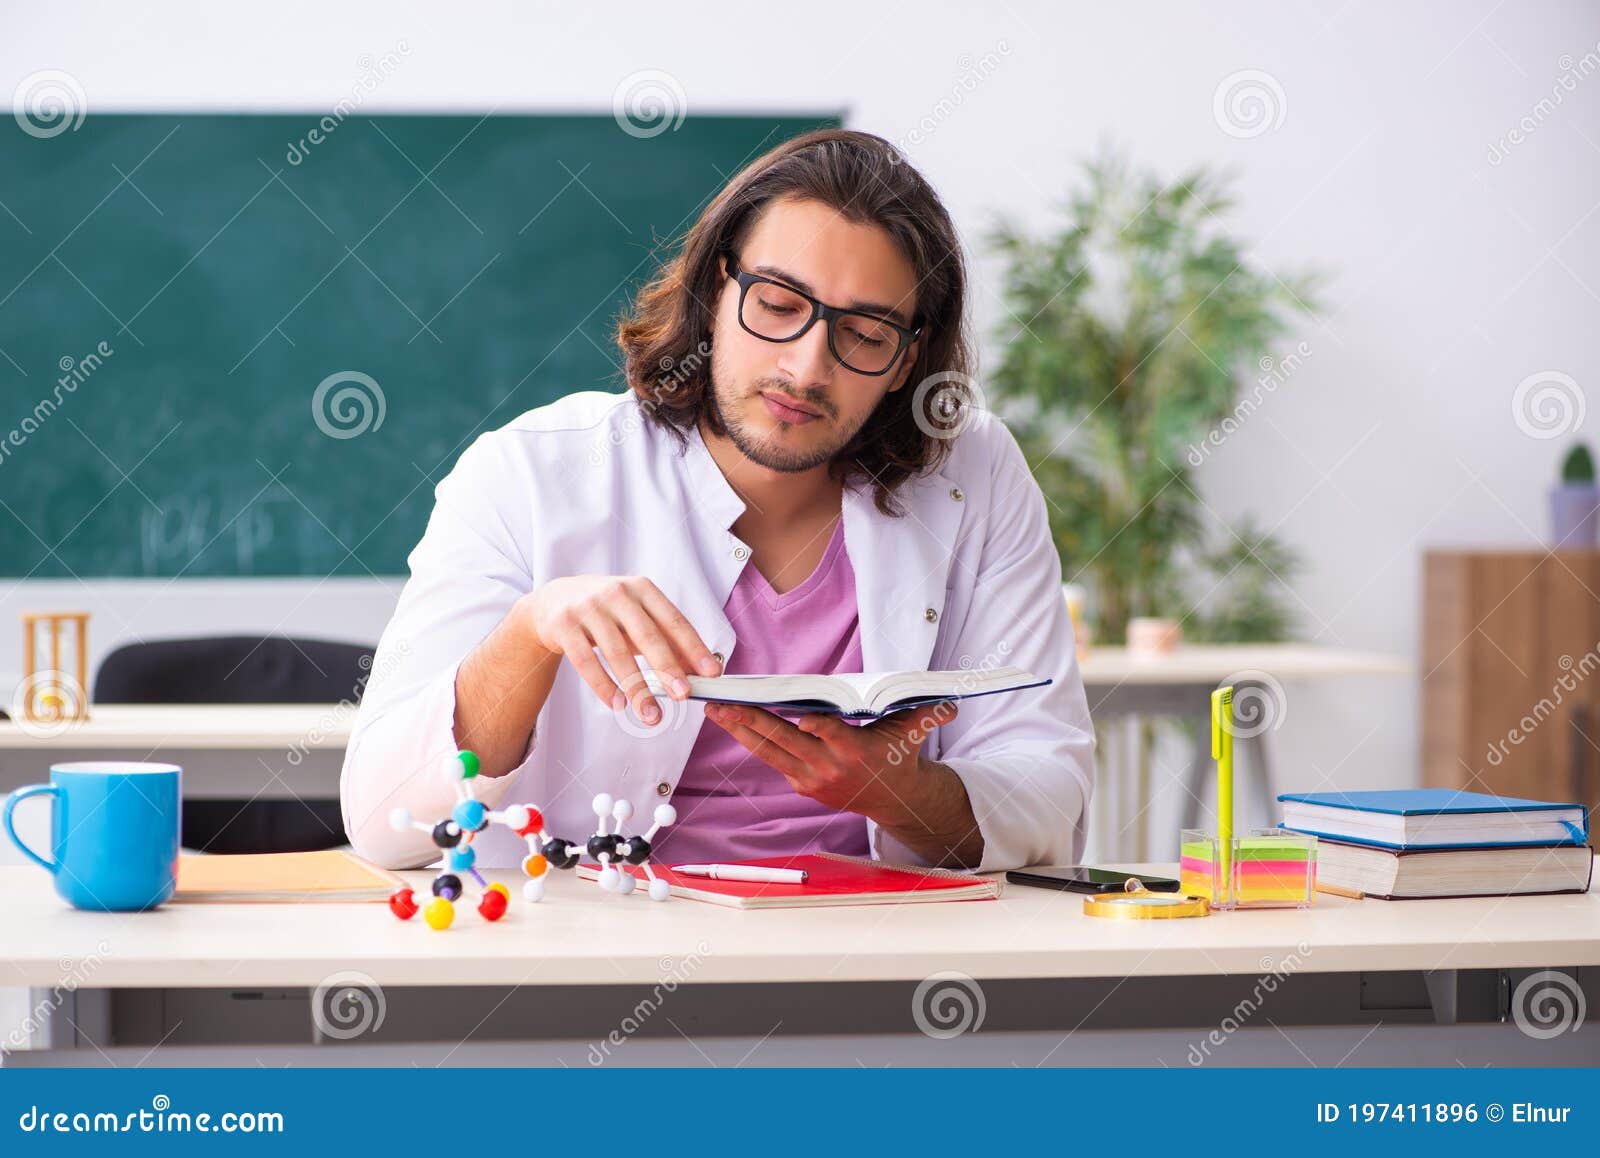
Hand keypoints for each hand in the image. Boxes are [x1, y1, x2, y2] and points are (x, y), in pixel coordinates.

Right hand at [520, 576, 719, 724]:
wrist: (554, 600)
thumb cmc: (607, 611)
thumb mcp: (637, 617)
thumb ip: (666, 639)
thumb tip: (698, 671)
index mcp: (642, 588)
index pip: (673, 620)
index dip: (693, 647)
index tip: (710, 672)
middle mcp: (616, 593)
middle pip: (646, 635)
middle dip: (667, 668)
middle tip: (683, 695)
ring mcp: (588, 608)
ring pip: (616, 653)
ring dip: (636, 688)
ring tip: (651, 715)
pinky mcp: (564, 625)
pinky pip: (586, 661)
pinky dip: (603, 686)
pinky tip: (618, 704)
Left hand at [703, 700, 958, 817]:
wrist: (893, 801)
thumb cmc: (899, 756)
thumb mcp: (914, 734)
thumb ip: (926, 716)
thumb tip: (950, 705)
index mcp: (855, 751)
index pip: (830, 734)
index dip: (813, 725)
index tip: (796, 714)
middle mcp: (828, 767)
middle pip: (785, 741)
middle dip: (752, 721)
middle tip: (725, 703)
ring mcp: (811, 779)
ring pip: (769, 752)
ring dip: (739, 731)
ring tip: (715, 710)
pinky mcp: (801, 785)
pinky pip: (772, 759)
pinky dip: (751, 741)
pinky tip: (731, 722)